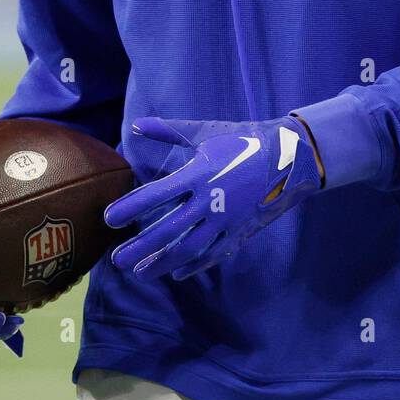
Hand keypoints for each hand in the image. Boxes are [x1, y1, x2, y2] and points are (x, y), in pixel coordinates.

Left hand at [104, 115, 322, 280]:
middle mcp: (211, 200)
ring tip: (140, 272)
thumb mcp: (205, 131)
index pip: (157, 194)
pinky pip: (214, 254)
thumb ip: (168, 130)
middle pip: (169, 230)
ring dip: (162, 263)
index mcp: (200, 173)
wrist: (289, 157)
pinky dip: (194, 266)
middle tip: (116, 261)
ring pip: (189, 248)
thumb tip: (137, 125)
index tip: (109, 219)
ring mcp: (227, 219)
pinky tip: (177, 274)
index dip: (131, 208)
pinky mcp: (240, 231)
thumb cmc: (242, 140)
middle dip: (141, 247)